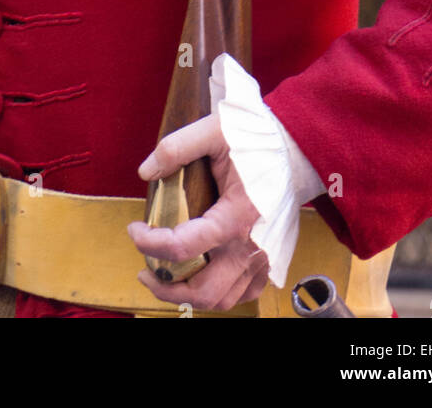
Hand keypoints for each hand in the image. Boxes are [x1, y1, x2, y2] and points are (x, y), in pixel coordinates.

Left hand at [127, 115, 269, 311]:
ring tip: (166, 278)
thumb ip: (177, 147)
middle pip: (204, 290)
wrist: (297, 149)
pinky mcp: (270, 260)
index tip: (134, 230)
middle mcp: (251, 245)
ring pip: (223, 299)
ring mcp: (264, 258)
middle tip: (144, 270)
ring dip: (190, 296)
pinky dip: (219, 294)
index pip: (183, 247)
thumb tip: (146, 171)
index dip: (149, 243)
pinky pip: (244, 293)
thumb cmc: (256, 140)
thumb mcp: (214, 131)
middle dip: (166, 286)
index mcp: (236, 215)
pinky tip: (201, 277)